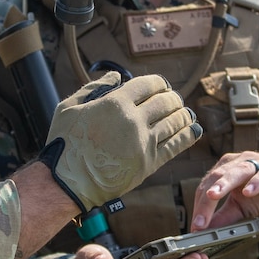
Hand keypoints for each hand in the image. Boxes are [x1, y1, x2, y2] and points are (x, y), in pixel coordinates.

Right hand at [40, 71, 201, 211]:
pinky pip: (175, 145)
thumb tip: (115, 76)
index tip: (161, 85)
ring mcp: (143, 143)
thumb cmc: (64, 144)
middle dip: (172, 97)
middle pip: (164, 101)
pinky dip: (188, 135)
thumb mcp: (68, 108)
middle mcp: (133, 121)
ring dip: (182, 113)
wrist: (68, 182)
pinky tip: (194, 129)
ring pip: (174, 121)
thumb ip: (93, 88)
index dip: (158, 82)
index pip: (147, 84)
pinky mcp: (149, 163)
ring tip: (185, 112)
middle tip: (174, 98)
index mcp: (114, 103)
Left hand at [189, 150, 258, 229]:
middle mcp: (238, 163)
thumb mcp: (243, 208)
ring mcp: (256, 163)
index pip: (206, 187)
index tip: (196, 227)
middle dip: (206, 200)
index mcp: (226, 170)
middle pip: (216, 178)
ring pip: (236, 171)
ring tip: (213, 196)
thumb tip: (205, 231)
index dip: (199, 207)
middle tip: (200, 221)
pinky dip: (255, 182)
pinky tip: (248, 192)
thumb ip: (224, 217)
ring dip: (223, 184)